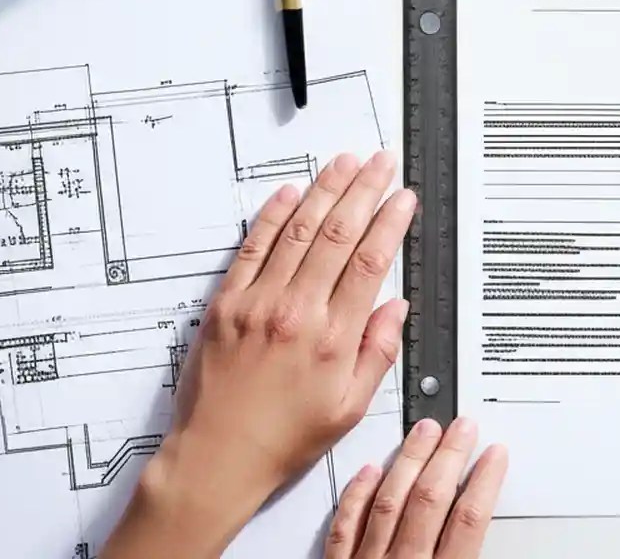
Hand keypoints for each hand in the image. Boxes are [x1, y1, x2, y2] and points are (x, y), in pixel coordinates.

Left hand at [103, 151, 416, 557]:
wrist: (216, 457)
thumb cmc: (281, 438)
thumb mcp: (350, 408)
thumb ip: (377, 353)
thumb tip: (394, 308)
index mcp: (333, 339)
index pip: (370, 263)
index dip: (390, 223)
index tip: (402, 199)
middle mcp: (295, 313)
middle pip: (337, 234)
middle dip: (364, 190)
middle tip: (381, 163)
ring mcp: (257, 303)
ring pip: (297, 231)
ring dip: (324, 190)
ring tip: (344, 164)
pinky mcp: (225, 303)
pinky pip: (252, 247)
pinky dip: (273, 215)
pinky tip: (290, 193)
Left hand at [324, 418, 507, 558]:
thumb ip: (469, 557)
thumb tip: (494, 543)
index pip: (468, 519)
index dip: (485, 481)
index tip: (495, 455)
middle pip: (430, 499)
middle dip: (449, 456)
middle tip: (462, 428)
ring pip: (390, 501)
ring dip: (409, 461)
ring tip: (424, 432)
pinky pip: (345, 526)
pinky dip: (358, 494)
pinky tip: (369, 470)